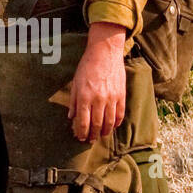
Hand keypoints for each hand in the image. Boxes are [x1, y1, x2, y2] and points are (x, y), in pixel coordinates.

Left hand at [68, 22, 127, 141]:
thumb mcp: (75, 83)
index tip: (80, 138)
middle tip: (90, 140)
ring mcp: (111, 98)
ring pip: (109, 122)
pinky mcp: (121, 95)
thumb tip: (71, 117)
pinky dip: (116, 122)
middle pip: (96, 125)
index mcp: (84, 97)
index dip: (81, 132)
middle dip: (93, 135)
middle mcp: (98, 99)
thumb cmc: (87, 66)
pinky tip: (113, 126)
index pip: (83, 122)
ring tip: (101, 136)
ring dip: (105, 132)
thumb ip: (73, 101)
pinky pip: (120, 114)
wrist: (105, 52)